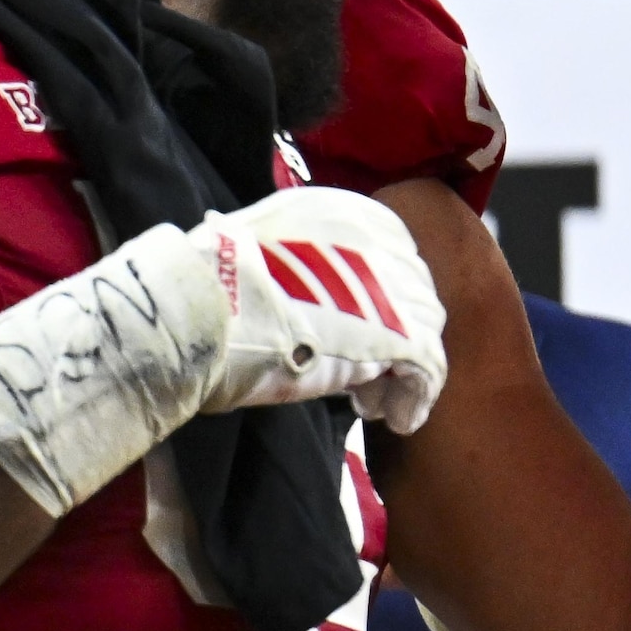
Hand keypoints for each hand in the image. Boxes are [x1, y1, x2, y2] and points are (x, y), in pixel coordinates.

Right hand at [196, 187, 451, 427]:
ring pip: (426, 327)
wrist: (202, 308)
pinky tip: (395, 418)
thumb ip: (304, 264)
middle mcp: (378, 239)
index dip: (380, 299)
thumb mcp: (265, 250)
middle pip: (412, 291)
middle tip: (369, 372)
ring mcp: (393, 284)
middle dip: (397, 332)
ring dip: (404, 367)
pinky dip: (416, 396)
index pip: (390, 258)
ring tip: (372, 402)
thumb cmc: (210, 287)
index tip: (359, 330)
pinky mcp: (398, 332)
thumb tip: (320, 299)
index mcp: (345, 213)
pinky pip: (428, 367)